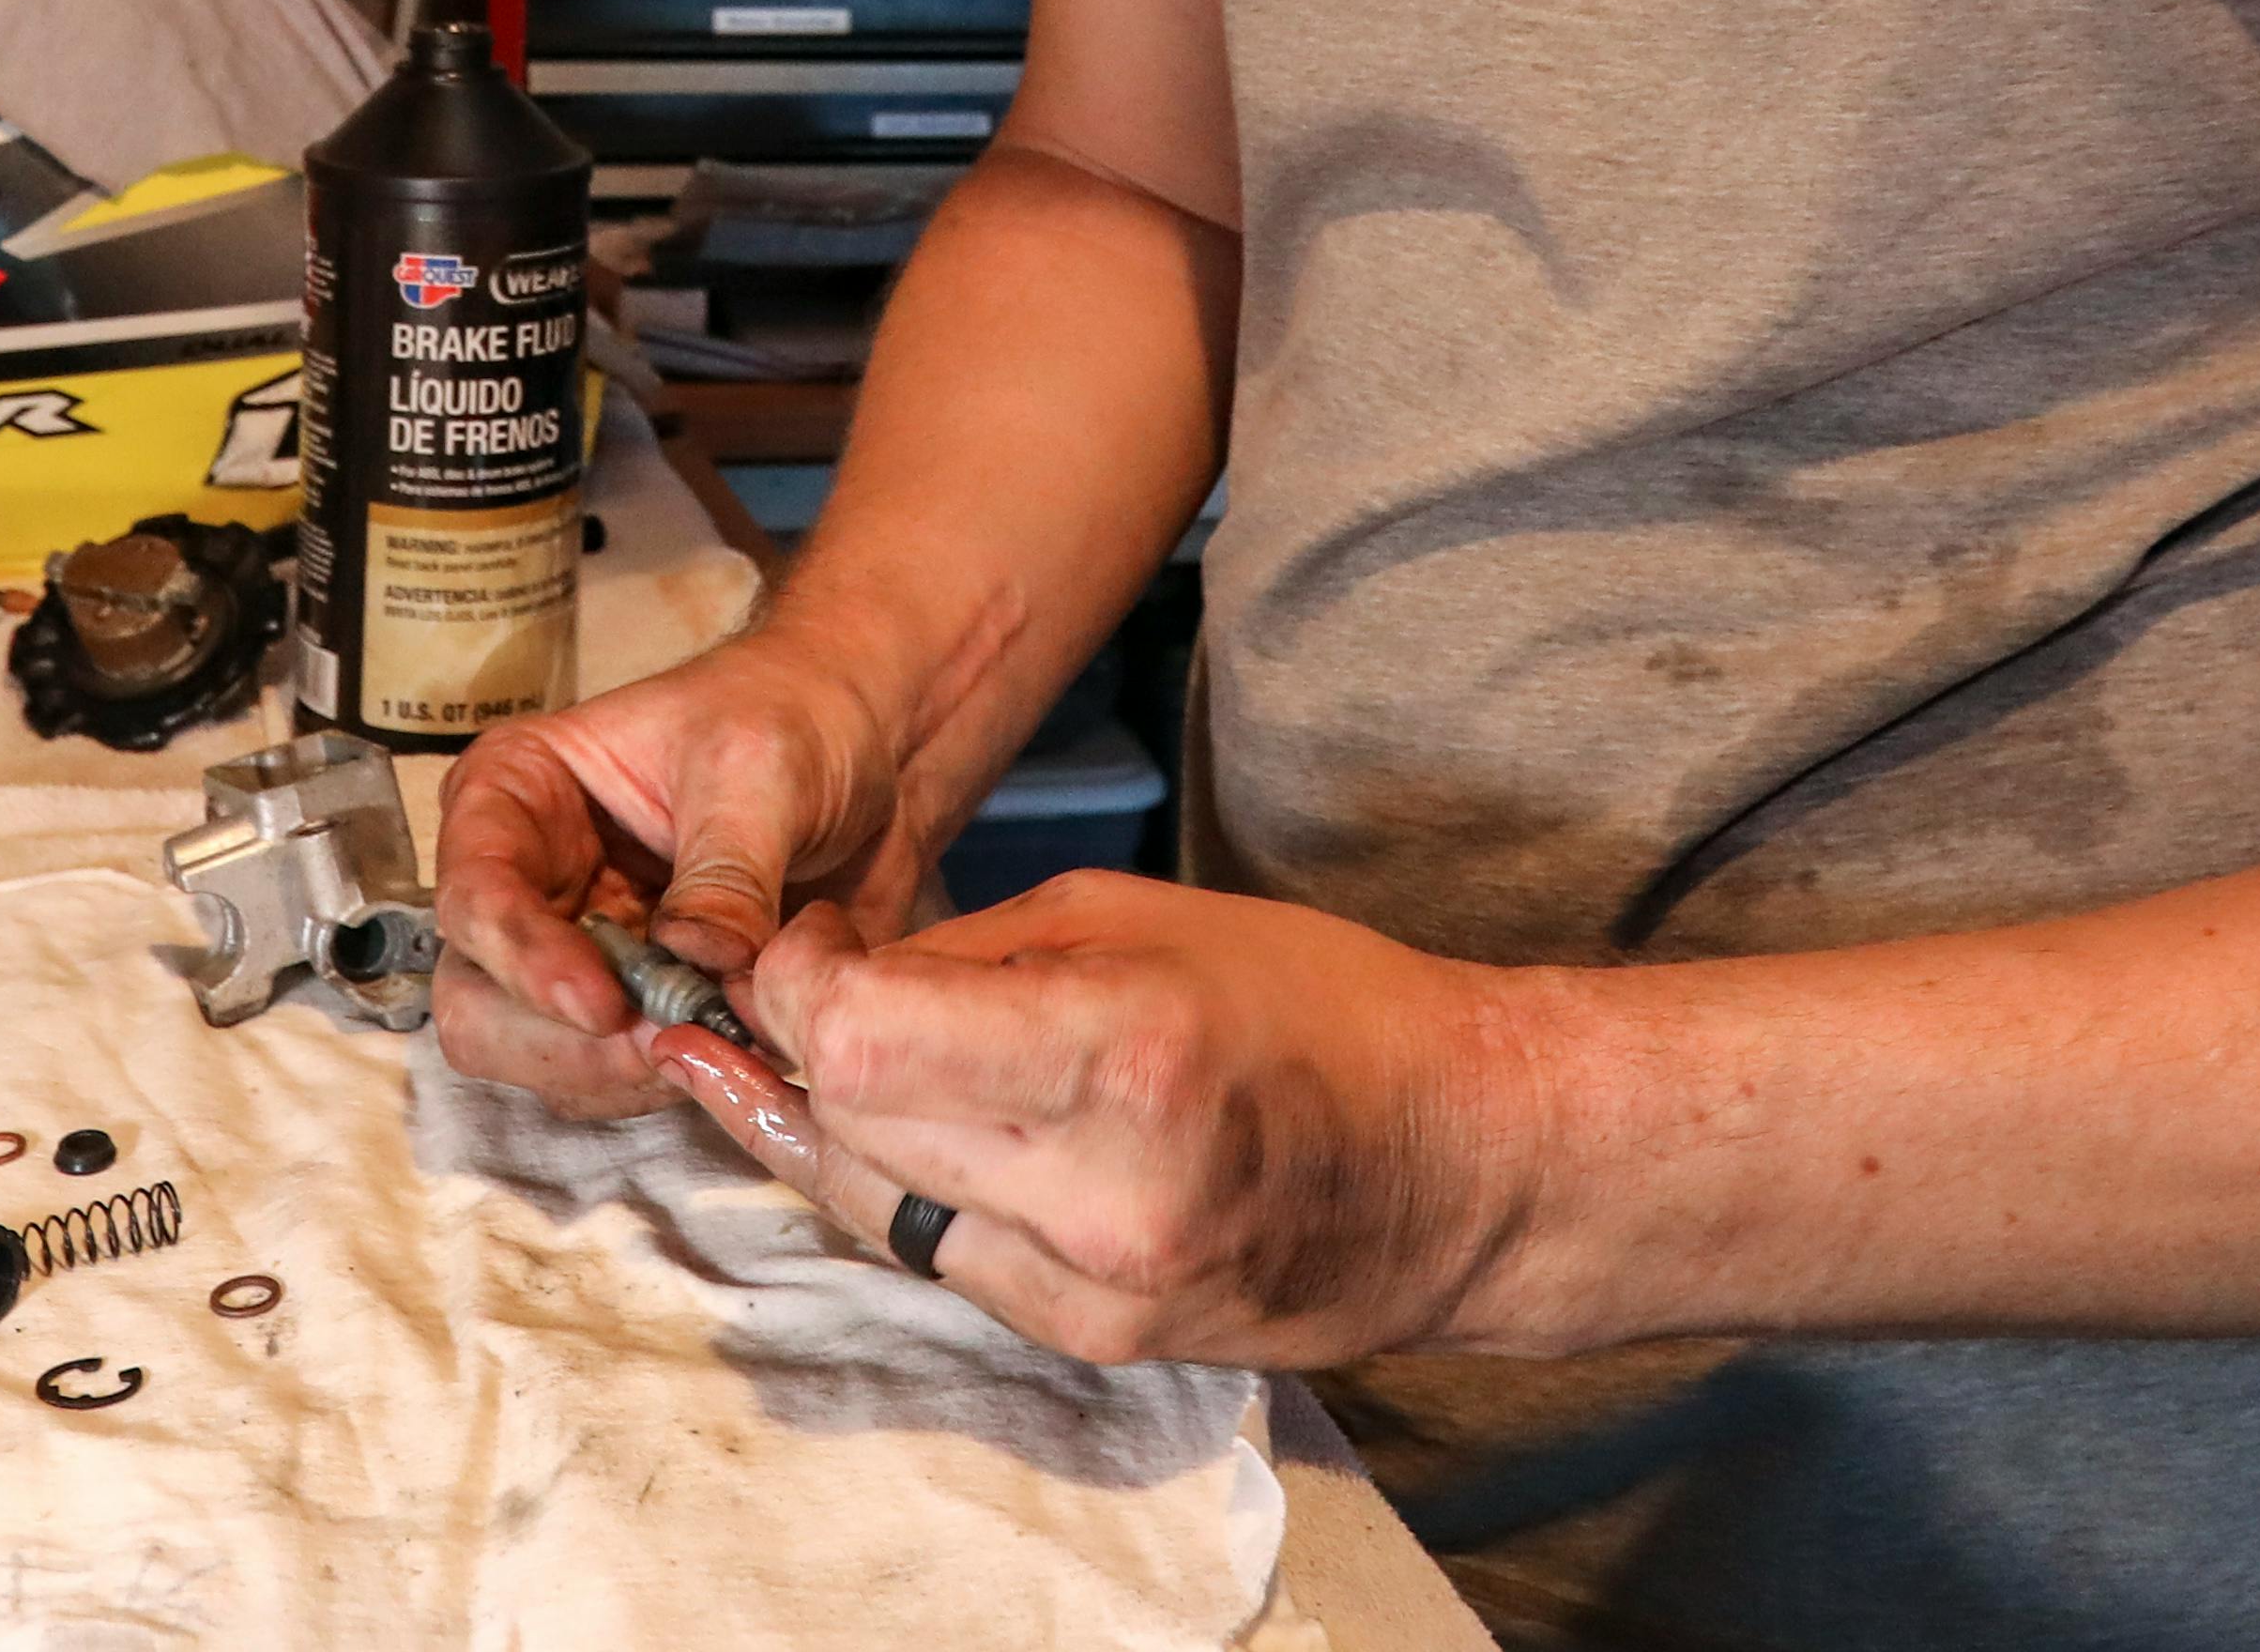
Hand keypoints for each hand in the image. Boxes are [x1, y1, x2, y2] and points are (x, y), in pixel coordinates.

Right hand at [431, 628, 925, 1121]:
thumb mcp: (759, 767)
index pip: (473, 893)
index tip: (604, 1005)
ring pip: (538, 1058)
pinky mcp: (632, 1008)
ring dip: (620, 1070)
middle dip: (564, 1041)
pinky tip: (734, 1042)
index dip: (523, 960)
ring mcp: (573, 953)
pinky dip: (666, 1078)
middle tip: (668, 1041)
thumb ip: (725, 870)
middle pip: (477, 1000)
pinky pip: (613, 1077)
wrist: (869, 753)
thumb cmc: (791, 716)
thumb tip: (700, 964)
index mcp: (515, 792)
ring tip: (720, 1033)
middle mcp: (524, 881)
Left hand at [679, 869, 1540, 1368]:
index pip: (862, 1045)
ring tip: (877, 1050)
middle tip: (824, 983)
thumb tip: (821, 978)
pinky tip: (941, 1127)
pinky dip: (917, 1187)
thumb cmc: (1314, 1006)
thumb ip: (963, 955)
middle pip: (851, 1123)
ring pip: (874, 1202)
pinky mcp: (1094, 1343)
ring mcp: (1097, 1290)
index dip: (801, 985)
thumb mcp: (1134, 917)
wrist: (1458, 1168)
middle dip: (809, 1045)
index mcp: (1123, 1056)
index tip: (812, 944)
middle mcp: (1102, 1195)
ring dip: (851, 1123)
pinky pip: (942, 1256)